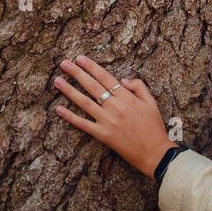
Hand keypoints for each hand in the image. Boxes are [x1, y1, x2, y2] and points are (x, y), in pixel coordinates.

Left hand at [52, 55, 175, 179]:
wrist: (153, 151)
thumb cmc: (153, 126)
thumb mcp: (152, 102)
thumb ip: (139, 87)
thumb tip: (123, 79)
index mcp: (127, 97)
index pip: (106, 77)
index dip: (92, 67)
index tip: (80, 58)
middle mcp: (115, 107)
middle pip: (92, 86)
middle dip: (77, 73)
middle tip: (64, 64)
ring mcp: (107, 121)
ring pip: (84, 102)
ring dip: (69, 91)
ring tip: (58, 81)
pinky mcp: (102, 134)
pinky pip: (82, 124)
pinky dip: (70, 117)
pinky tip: (59, 109)